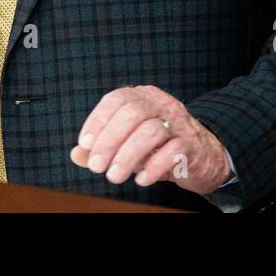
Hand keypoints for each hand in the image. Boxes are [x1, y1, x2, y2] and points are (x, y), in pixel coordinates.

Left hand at [70, 85, 231, 194]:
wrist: (200, 155)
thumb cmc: (156, 147)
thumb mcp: (126, 143)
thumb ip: (101, 146)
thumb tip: (76, 153)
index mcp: (142, 96)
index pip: (116, 99)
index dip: (97, 120)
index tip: (84, 144)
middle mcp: (161, 104)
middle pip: (132, 114)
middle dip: (109, 141)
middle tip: (97, 166)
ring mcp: (178, 122)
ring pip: (151, 131)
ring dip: (128, 156)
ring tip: (114, 176)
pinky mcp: (191, 144)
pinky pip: (172, 152)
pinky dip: (153, 167)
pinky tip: (141, 179)